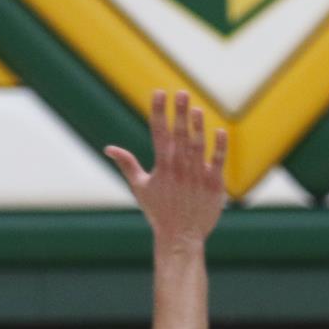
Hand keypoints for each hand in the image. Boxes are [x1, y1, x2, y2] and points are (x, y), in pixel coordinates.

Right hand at [106, 90, 227, 248]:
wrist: (181, 237)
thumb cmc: (159, 212)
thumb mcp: (140, 188)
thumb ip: (127, 164)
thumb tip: (109, 148)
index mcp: (162, 166)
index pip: (159, 132)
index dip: (159, 111)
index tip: (159, 92)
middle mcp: (179, 168)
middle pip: (179, 134)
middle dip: (179, 113)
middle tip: (181, 92)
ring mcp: (197, 176)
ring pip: (198, 145)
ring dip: (197, 126)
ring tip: (195, 108)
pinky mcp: (214, 185)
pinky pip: (218, 161)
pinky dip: (219, 147)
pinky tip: (219, 130)